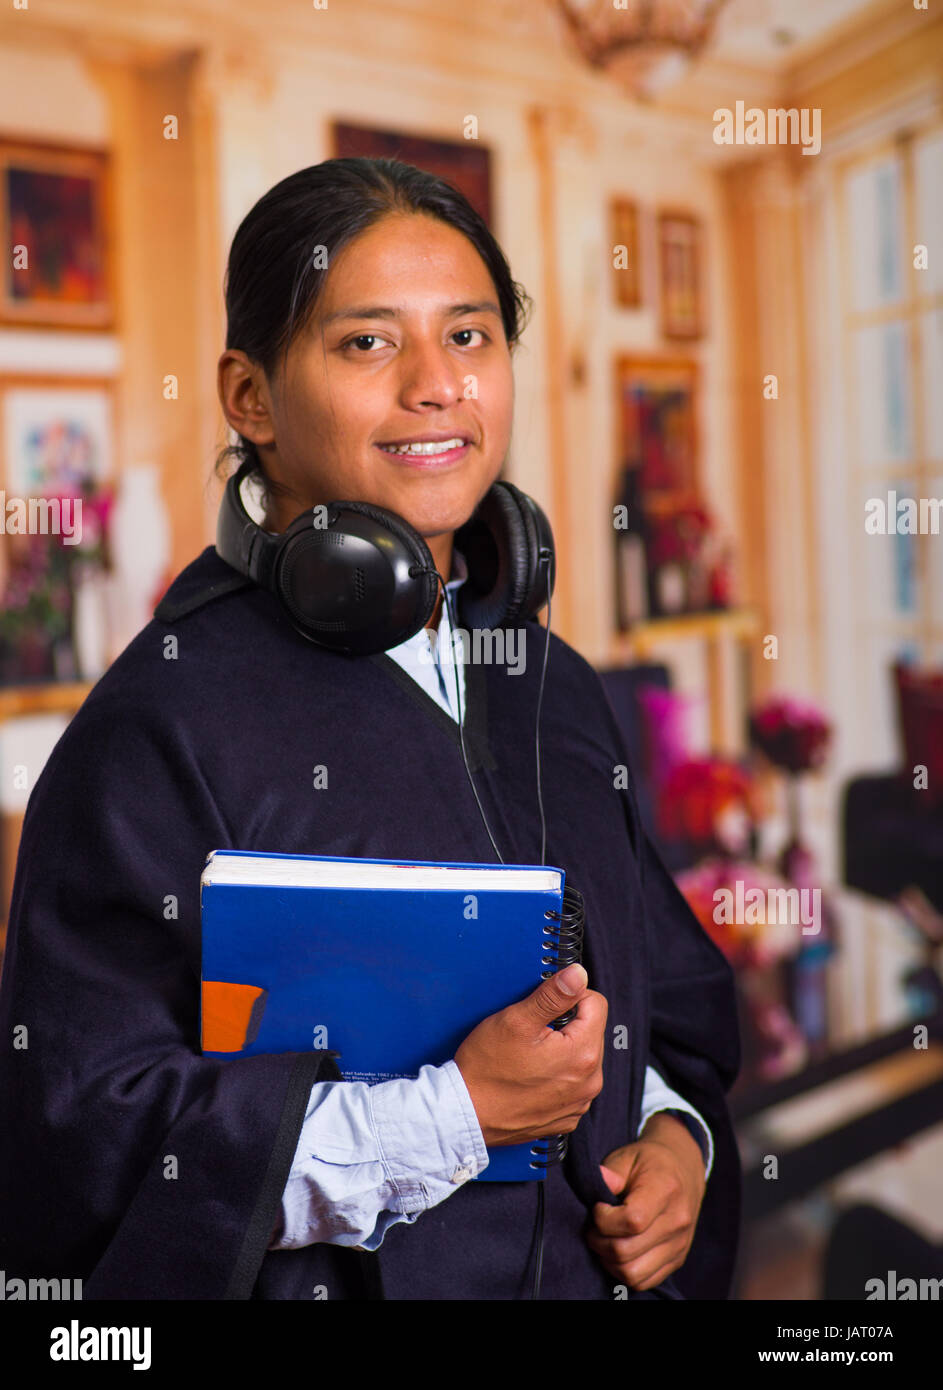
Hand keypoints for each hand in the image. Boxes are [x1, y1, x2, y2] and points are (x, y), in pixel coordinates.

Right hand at [454, 963, 607, 1146]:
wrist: (465, 1115)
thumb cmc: (486, 1070)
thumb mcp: (517, 1021)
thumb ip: (553, 995)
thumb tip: (579, 975)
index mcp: (583, 1054)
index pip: (596, 1004)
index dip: (568, 997)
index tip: (545, 1008)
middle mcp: (589, 1082)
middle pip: (589, 1032)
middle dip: (565, 1026)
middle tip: (531, 1034)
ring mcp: (579, 1103)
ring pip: (580, 1058)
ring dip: (561, 1051)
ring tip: (528, 1057)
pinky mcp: (566, 1116)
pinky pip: (571, 1084)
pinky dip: (556, 1076)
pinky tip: (531, 1077)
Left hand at [585, 1111, 706, 1290]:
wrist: (683, 1168)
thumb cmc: (649, 1162)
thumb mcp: (627, 1156)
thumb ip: (610, 1171)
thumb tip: (600, 1183)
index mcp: (665, 1190)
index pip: (632, 1221)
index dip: (604, 1219)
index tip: (598, 1207)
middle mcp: (677, 1221)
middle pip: (626, 1251)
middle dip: (598, 1241)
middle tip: (593, 1226)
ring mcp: (679, 1244)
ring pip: (632, 1273)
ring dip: (608, 1260)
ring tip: (603, 1239)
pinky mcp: (677, 1259)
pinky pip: (644, 1281)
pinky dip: (623, 1272)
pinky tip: (617, 1251)